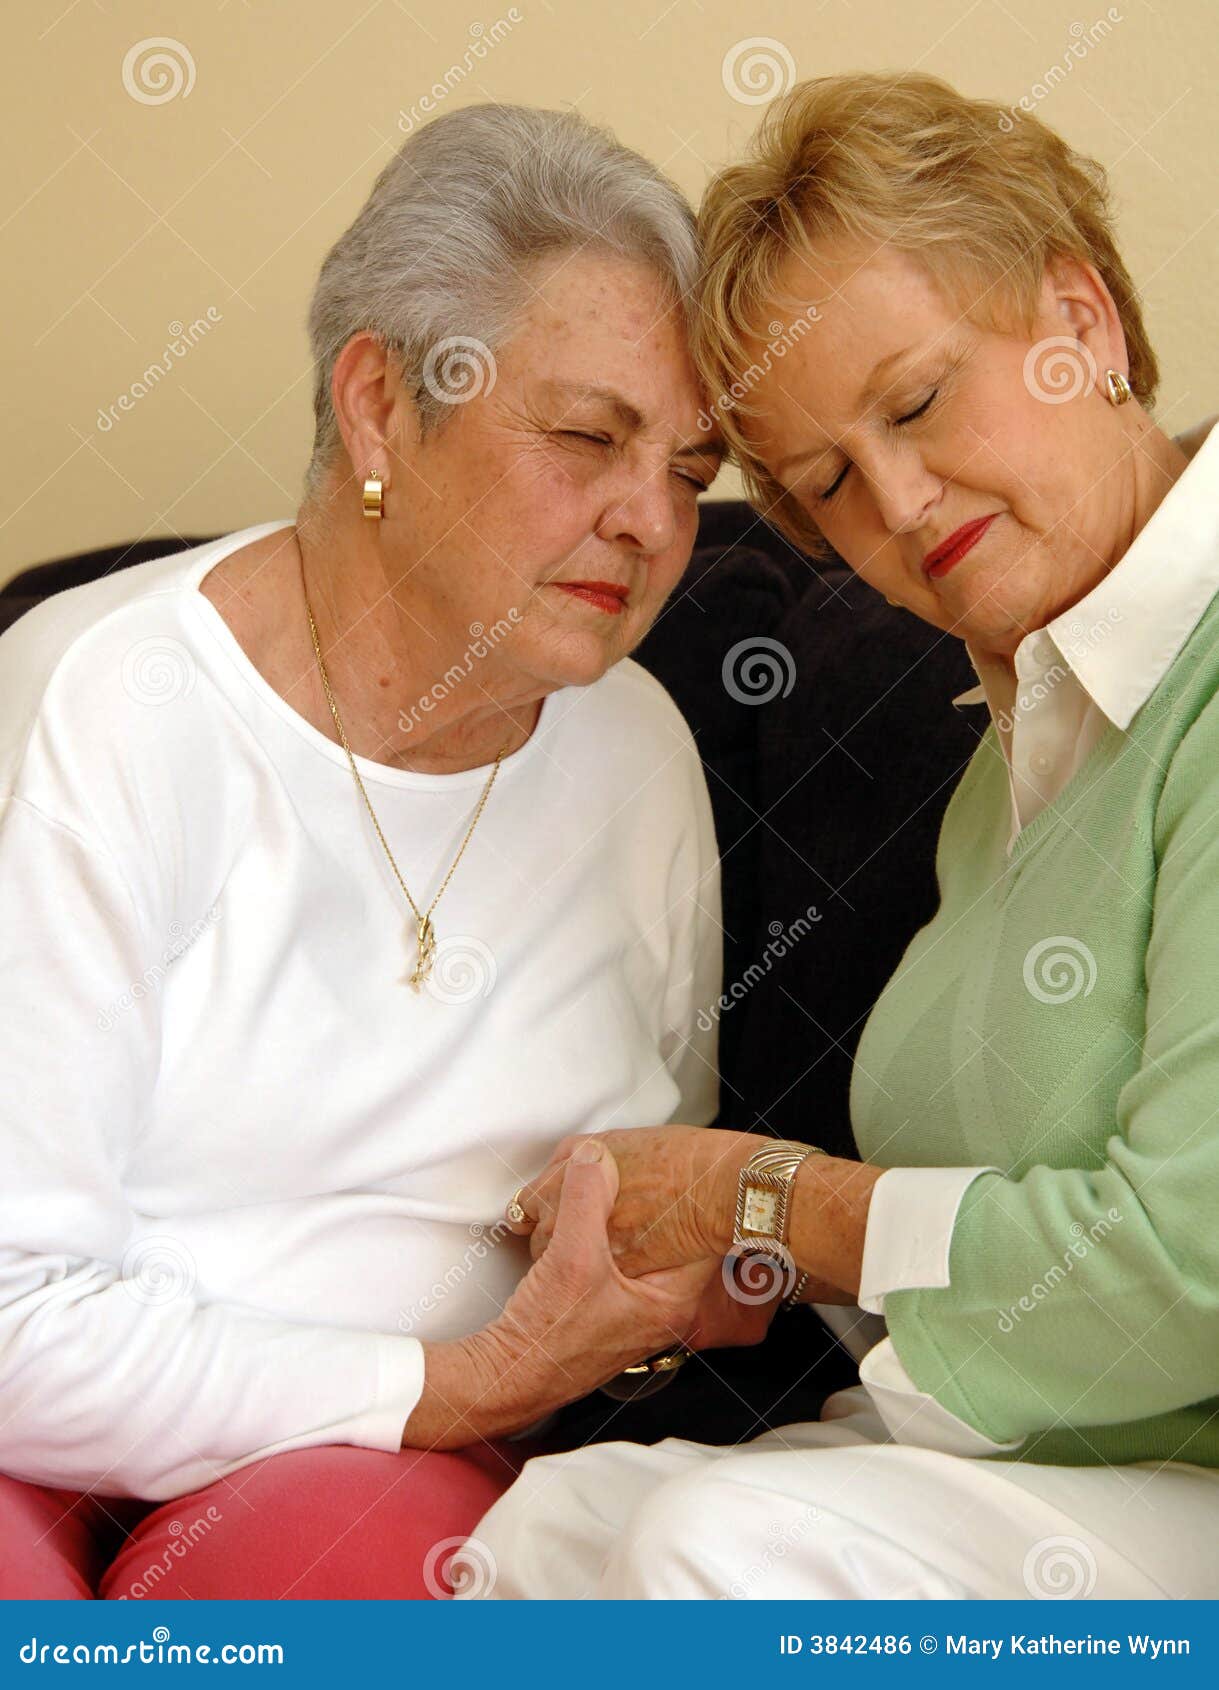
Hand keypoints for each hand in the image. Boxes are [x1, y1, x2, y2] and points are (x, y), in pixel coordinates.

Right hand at [403, 1138, 777, 1449]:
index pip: (702, 1238)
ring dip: (628, 1212)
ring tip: (620, 1179)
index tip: (686, 1169)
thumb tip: (594, 1154)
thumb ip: (585, 1200)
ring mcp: (634, 1304)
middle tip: (653, 1165)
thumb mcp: (569, 1258)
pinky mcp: (606, 1301)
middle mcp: (660, 1304)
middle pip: (673, 1236)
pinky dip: (607, 1230)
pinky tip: (590, 1210)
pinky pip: (619, 1253)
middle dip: (657, 1200)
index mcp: (670, 1299)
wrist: (509, 1378)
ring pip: (644, 1243)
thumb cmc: (546, 1338)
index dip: (692, 1199)